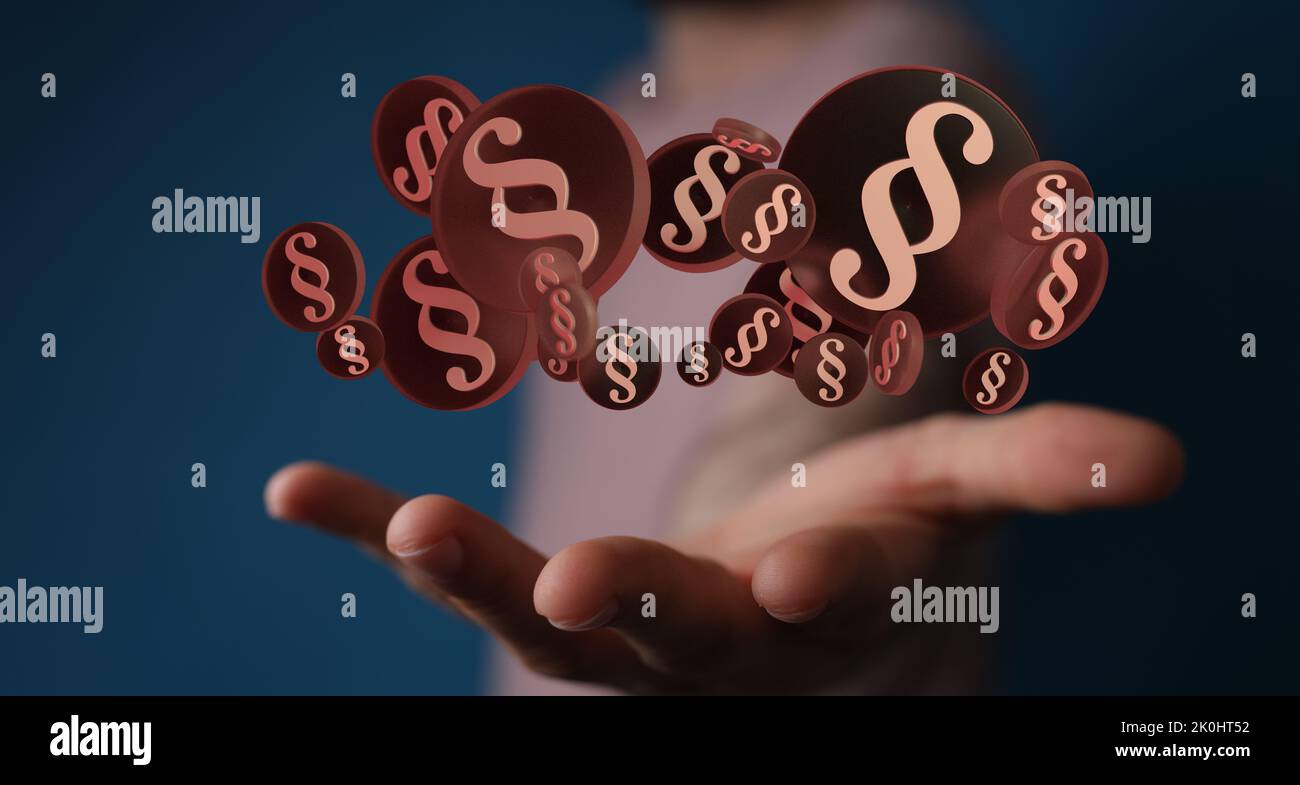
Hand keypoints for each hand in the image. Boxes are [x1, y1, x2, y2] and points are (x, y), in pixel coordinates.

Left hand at [265, 403, 1181, 693]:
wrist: (789, 586)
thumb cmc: (878, 525)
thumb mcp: (960, 482)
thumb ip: (1043, 465)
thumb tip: (1162, 461)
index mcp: (821, 611)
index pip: (827, 609)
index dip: (818, 591)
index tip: (794, 575)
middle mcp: (711, 641)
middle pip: (668, 636)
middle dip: (627, 606)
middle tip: (568, 585)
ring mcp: (618, 629)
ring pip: (544, 617)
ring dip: (474, 574)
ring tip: (416, 521)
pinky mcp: (545, 594)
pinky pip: (455, 568)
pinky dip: (375, 533)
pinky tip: (298, 490)